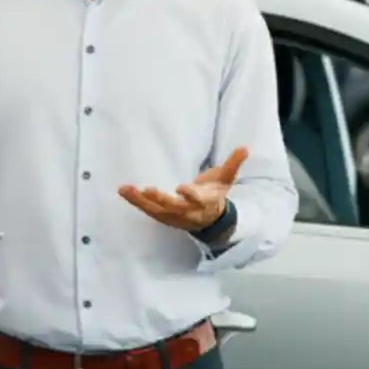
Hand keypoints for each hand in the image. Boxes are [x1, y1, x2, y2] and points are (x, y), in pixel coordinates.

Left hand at [118, 147, 247, 231]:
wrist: (210, 221)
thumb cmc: (216, 194)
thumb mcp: (226, 180)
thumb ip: (233, 164)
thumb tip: (245, 148)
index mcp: (205, 202)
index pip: (198, 200)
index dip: (191, 195)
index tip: (182, 188)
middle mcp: (188, 211)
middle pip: (174, 208)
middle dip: (161, 200)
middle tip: (148, 190)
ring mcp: (174, 216)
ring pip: (156, 210)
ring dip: (140, 201)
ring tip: (126, 189)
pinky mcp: (163, 217)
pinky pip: (147, 210)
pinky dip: (135, 201)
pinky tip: (123, 190)